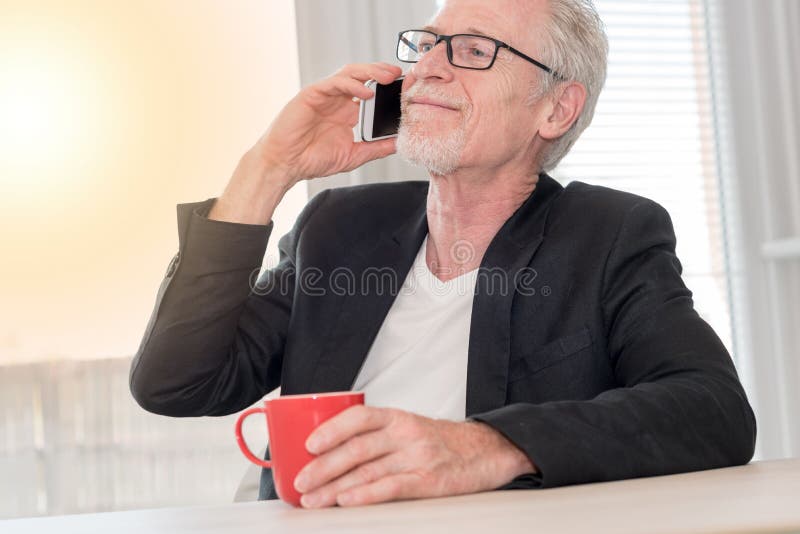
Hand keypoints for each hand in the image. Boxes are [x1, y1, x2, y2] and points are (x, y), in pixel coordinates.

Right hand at [252, 62, 402, 187]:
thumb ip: (376, 148)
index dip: (387, 87)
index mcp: (346, 111)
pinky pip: (333, 83)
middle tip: (400, 75)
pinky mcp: (311, 95)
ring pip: (349, 74)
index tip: (406, 88)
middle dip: (381, 72)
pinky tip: (365, 93)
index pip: (370, 90)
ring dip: (369, 72)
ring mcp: (324, 96)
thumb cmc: (312, 160)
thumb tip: (400, 144)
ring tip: (387, 77)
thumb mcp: (354, 155)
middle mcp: (336, 100)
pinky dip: (351, 85)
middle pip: (362, 76)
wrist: (285, 165)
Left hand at [292, 405, 536, 507]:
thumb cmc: (442, 442)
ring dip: (335, 488)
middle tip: (301, 482)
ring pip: (367, 472)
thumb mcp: (409, 427)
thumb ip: (378, 436)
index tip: (308, 445)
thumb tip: (333, 453)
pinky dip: (365, 495)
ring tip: (313, 500)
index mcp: (398, 417)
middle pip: (356, 449)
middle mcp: (406, 434)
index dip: (331, 430)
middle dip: (323, 467)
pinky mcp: (428, 481)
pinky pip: (390, 487)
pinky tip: (347, 501)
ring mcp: (417, 457)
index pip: (358, 417)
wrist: (486, 451)